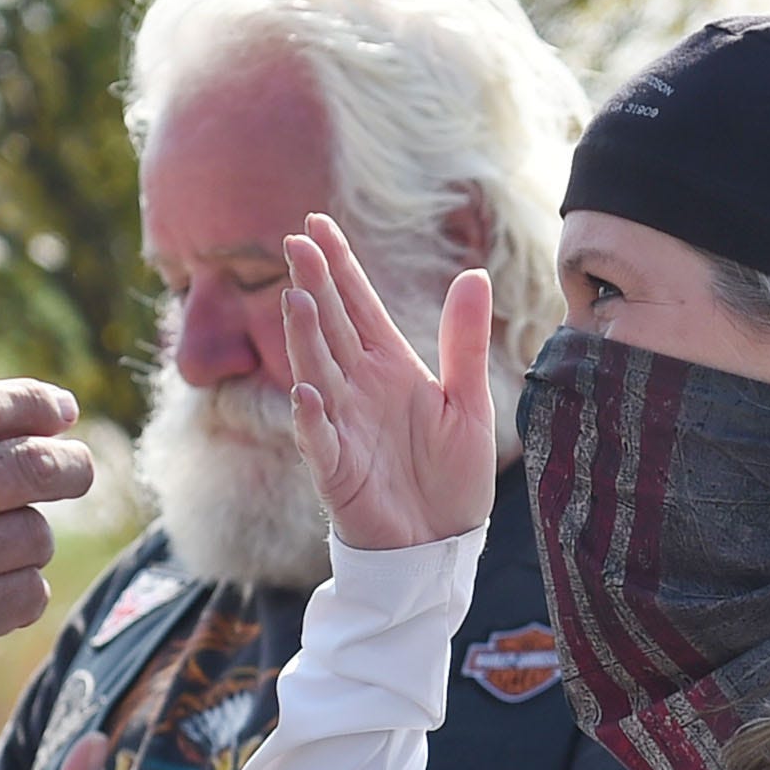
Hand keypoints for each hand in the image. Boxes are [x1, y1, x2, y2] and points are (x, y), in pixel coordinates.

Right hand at [279, 213, 499, 548]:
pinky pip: (320, 443)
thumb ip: (463, 341)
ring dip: (305, 340)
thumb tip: (474, 274)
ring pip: (317, 374)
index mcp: (389, 368)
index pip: (357, 305)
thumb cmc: (451, 477)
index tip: (316, 223)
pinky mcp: (338, 473)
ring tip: (298, 300)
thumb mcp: (468, 403)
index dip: (338, 266)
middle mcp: (358, 390)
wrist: (442, 546)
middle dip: (313, 286)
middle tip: (295, 242)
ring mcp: (343, 428)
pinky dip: (311, 421)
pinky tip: (307, 394)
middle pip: (330, 328)